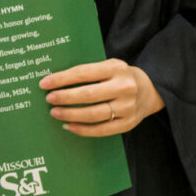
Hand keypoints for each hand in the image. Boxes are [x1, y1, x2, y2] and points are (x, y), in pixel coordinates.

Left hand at [41, 58, 163, 136]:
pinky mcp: (128, 124)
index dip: (62, 79)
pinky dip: (83, 129)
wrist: (151, 90)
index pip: (84, 73)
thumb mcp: (110, 66)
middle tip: (49, 99)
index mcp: (116, 68)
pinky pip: (101, 130)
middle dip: (65, 97)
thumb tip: (57, 80)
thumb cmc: (121, 76)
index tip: (45, 83)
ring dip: (71, 114)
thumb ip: (90, 71)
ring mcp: (127, 107)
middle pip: (88, 95)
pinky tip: (69, 125)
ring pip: (93, 114)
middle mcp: (124, 87)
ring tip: (55, 112)